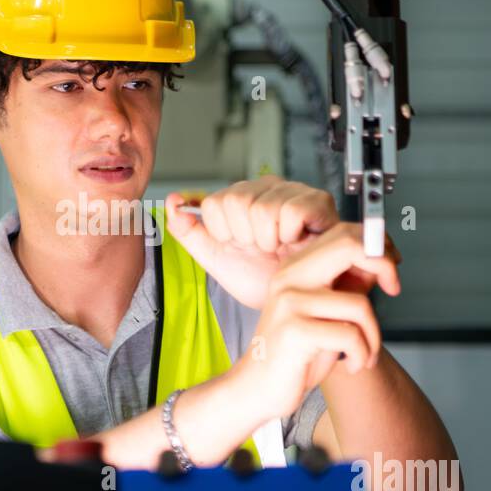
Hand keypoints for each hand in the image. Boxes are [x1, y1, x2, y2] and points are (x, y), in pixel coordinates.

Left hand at [165, 175, 338, 308]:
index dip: (224, 233)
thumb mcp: (214, 257)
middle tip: (263, 249)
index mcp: (242, 195)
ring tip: (281, 248)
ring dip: (270, 241)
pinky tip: (298, 242)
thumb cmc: (260, 279)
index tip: (242, 245)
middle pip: (236, 201)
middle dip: (246, 237)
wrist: (293, 304)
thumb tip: (171, 201)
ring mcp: (294, 191)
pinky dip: (292, 235)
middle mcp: (267, 187)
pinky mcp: (319, 202)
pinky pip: (292, 211)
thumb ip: (187, 231)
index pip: (214, 203)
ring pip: (263, 209)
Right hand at [229, 222, 400, 417]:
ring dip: (373, 338)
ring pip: (358, 305)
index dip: (377, 245)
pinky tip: (352, 365)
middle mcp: (289, 277)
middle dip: (384, 265)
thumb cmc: (296, 356)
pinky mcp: (294, 331)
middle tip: (394, 288)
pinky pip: (350, 336)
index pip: (343, 233)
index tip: (392, 270)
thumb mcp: (327, 315)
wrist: (258, 390)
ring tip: (364, 354)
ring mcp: (289, 302)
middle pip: (349, 246)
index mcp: (295, 268)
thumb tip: (382, 262)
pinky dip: (362, 356)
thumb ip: (349, 286)